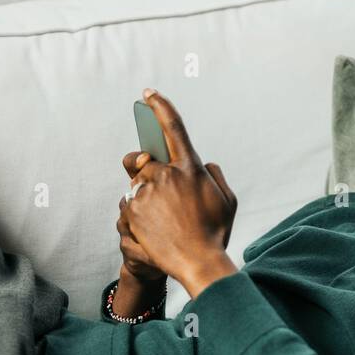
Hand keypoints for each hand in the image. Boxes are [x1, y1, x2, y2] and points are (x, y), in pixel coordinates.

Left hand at [119, 89, 237, 287]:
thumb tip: (205, 163)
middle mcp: (166, 174)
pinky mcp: (132, 209)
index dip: (159, 106)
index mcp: (190, 167)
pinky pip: (128, 203)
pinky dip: (137, 214)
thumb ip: (215, 174)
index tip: (148, 94)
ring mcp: (147, 191)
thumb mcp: (227, 199)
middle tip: (155, 190)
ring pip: (135, 182)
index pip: (172, 127)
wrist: (197, 261)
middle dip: (144, 167)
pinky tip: (152, 230)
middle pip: (144, 157)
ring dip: (144, 195)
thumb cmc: (215, 232)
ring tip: (161, 220)